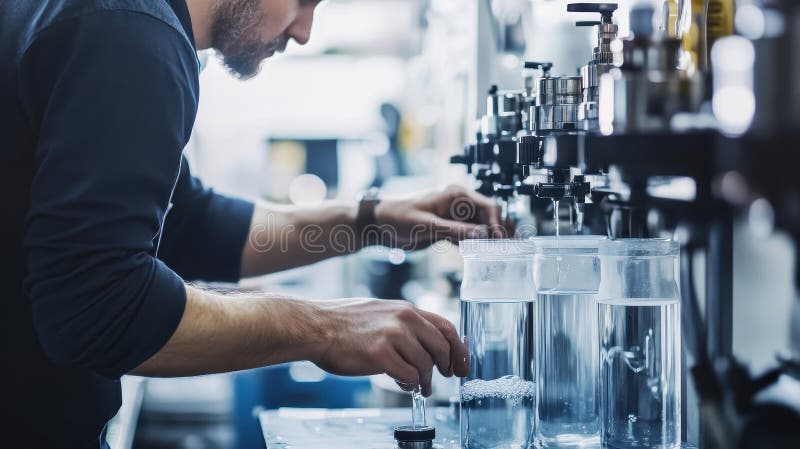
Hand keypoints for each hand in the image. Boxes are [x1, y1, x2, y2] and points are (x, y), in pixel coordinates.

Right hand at [311, 298, 468, 396]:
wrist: (316, 326)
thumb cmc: (343, 323)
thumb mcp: (381, 313)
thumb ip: (404, 326)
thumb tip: (423, 348)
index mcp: (405, 309)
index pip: (446, 326)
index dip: (459, 348)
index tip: (461, 363)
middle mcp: (403, 319)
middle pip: (441, 346)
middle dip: (446, 366)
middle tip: (445, 377)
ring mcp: (392, 335)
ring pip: (426, 364)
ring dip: (425, 380)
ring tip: (419, 387)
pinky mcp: (380, 354)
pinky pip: (408, 375)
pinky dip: (410, 383)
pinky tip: (403, 384)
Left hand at [373, 185, 507, 249]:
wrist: (377, 224)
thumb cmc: (396, 217)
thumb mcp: (425, 225)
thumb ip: (453, 230)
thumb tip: (481, 235)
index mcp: (455, 195)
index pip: (487, 206)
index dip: (498, 223)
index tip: (502, 240)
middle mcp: (457, 204)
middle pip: (488, 216)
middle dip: (501, 230)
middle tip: (511, 248)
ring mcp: (453, 216)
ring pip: (480, 227)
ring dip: (490, 239)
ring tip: (502, 255)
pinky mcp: (447, 228)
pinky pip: (468, 236)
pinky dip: (476, 245)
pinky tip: (483, 257)